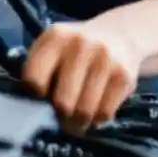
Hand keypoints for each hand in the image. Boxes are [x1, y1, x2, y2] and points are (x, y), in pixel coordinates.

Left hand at [21, 20, 141, 134]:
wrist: (121, 34)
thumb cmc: (77, 50)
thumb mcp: (53, 48)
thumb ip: (40, 72)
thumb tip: (36, 112)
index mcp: (55, 37)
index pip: (34, 80)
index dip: (36, 95)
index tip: (43, 95)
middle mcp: (80, 45)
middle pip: (62, 103)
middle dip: (60, 116)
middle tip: (61, 116)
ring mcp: (104, 60)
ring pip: (84, 112)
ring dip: (78, 123)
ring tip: (76, 119)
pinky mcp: (123, 76)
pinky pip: (104, 113)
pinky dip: (97, 119)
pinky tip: (95, 109)